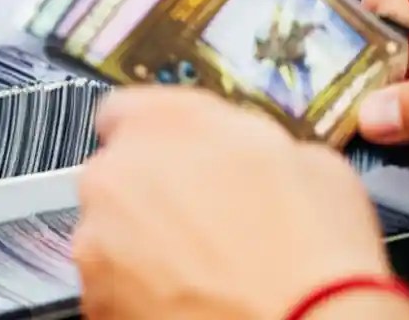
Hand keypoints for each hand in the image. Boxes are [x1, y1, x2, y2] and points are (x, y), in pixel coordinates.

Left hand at [74, 87, 408, 319]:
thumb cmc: (314, 256)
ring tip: (206, 268)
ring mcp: (97, 242)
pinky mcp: (94, 300)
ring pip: (112, 230)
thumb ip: (248, 142)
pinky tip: (192, 297)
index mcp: (163, 123)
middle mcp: (117, 174)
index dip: (162, 138)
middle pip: (121, 173)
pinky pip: (111, 283)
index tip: (182, 157)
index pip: (128, 109)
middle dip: (156, 192)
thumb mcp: (308, 159)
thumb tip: (247, 156)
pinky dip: (139, 289)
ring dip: (145, 243)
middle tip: (210, 220)